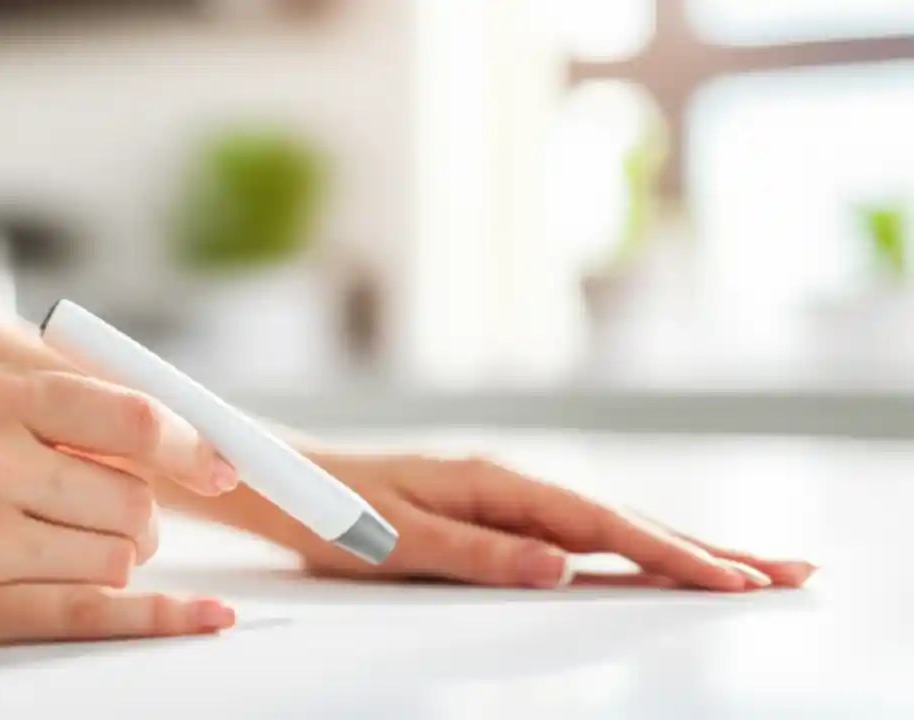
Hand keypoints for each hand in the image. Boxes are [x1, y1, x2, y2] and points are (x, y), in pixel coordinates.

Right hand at [0, 365, 239, 645]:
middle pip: (133, 500)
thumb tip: (169, 448)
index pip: (132, 419)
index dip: (194, 447)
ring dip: (115, 560)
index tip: (224, 467)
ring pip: (116, 560)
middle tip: (112, 520)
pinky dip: (160, 618)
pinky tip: (205, 617)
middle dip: (140, 516)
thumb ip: (54, 415)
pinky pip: (91, 616)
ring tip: (61, 551)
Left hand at [284, 450, 815, 590]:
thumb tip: (560, 567)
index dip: (671, 553)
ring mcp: (509, 496)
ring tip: (747, 567)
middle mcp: (512, 483)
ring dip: (680, 546)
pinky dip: (630, 548)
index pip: (601, 523)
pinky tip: (657, 560)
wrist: (293, 485)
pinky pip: (578, 532)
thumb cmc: (337, 513)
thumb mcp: (398, 542)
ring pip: (610, 524)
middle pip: (625, 517)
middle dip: (706, 546)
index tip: (733, 578)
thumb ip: (479, 555)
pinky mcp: (498, 512)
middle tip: (787, 569)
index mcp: (496, 483)